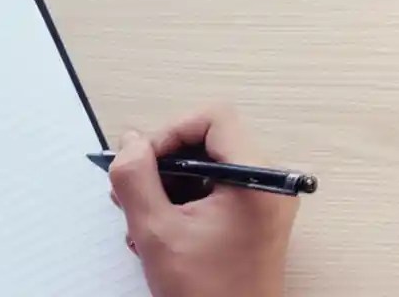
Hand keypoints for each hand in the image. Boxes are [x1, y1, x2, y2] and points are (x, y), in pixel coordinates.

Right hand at [109, 106, 297, 296]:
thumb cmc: (207, 294)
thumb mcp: (156, 231)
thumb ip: (136, 178)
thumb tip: (130, 143)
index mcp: (256, 181)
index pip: (214, 119)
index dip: (171, 131)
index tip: (143, 158)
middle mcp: (268, 185)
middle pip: (208, 140)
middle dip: (163, 161)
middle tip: (133, 187)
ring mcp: (263, 202)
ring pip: (206, 164)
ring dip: (167, 183)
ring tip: (140, 214)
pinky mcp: (254, 217)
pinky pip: (214, 187)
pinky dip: (182, 198)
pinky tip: (159, 226)